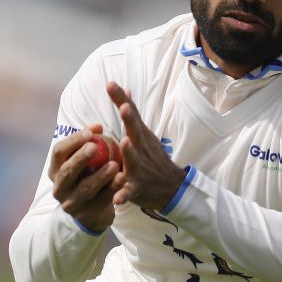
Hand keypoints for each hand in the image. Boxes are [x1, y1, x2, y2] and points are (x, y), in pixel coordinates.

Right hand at [49, 124, 124, 231]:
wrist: (92, 211)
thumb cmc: (88, 177)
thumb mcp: (84, 161)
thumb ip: (89, 143)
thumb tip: (97, 126)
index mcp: (55, 170)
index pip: (58, 152)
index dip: (73, 141)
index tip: (90, 132)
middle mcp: (59, 188)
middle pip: (67, 171)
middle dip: (80, 158)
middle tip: (95, 147)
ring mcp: (71, 204)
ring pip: (85, 189)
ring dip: (100, 176)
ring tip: (114, 165)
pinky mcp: (86, 215)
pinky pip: (101, 201)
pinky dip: (112, 189)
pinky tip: (122, 179)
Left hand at [107, 81, 186, 209]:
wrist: (172, 188)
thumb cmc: (153, 158)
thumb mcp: (145, 134)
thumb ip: (131, 113)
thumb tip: (125, 88)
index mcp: (140, 135)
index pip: (130, 113)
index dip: (121, 98)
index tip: (110, 83)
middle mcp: (141, 148)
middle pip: (135, 131)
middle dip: (130, 119)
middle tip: (123, 107)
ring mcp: (141, 168)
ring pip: (134, 159)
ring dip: (130, 152)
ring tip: (125, 144)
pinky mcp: (138, 188)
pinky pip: (129, 192)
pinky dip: (124, 195)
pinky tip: (117, 198)